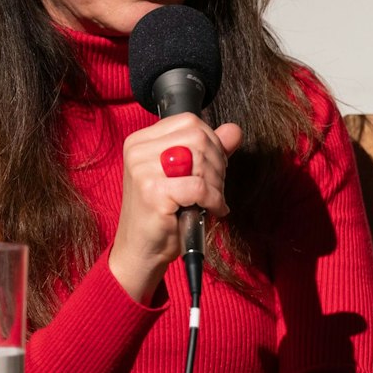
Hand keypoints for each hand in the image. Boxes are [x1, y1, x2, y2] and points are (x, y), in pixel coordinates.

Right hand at [109, 114, 243, 303]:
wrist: (142, 250)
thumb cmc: (164, 213)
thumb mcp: (187, 175)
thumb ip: (209, 150)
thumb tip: (234, 130)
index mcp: (141, 141)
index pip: (190, 122)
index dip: (212, 143)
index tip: (213, 166)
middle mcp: (138, 151)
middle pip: (199, 138)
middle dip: (218, 165)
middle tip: (215, 188)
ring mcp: (142, 170)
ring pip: (201, 160)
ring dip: (217, 184)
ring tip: (211, 200)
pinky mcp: (152, 192)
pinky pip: (199, 187)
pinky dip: (213, 200)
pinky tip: (211, 209)